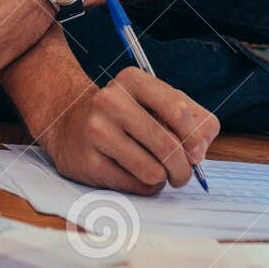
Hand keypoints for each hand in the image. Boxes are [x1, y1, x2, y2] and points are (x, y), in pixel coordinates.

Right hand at [37, 68, 219, 194]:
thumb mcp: (152, 102)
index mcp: (132, 80)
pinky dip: (143, 187)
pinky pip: (134, 186)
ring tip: (156, 172)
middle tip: (182, 174)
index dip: (196, 138)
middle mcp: (111, 101)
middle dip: (183, 168)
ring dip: (162, 179)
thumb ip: (188, 117)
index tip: (198, 153)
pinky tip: (134, 175)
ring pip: (153, 171)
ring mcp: (97, 131)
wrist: (68, 122)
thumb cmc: (122, 115)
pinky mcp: (88, 161)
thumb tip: (200, 150)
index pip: (178, 110)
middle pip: (168, 145)